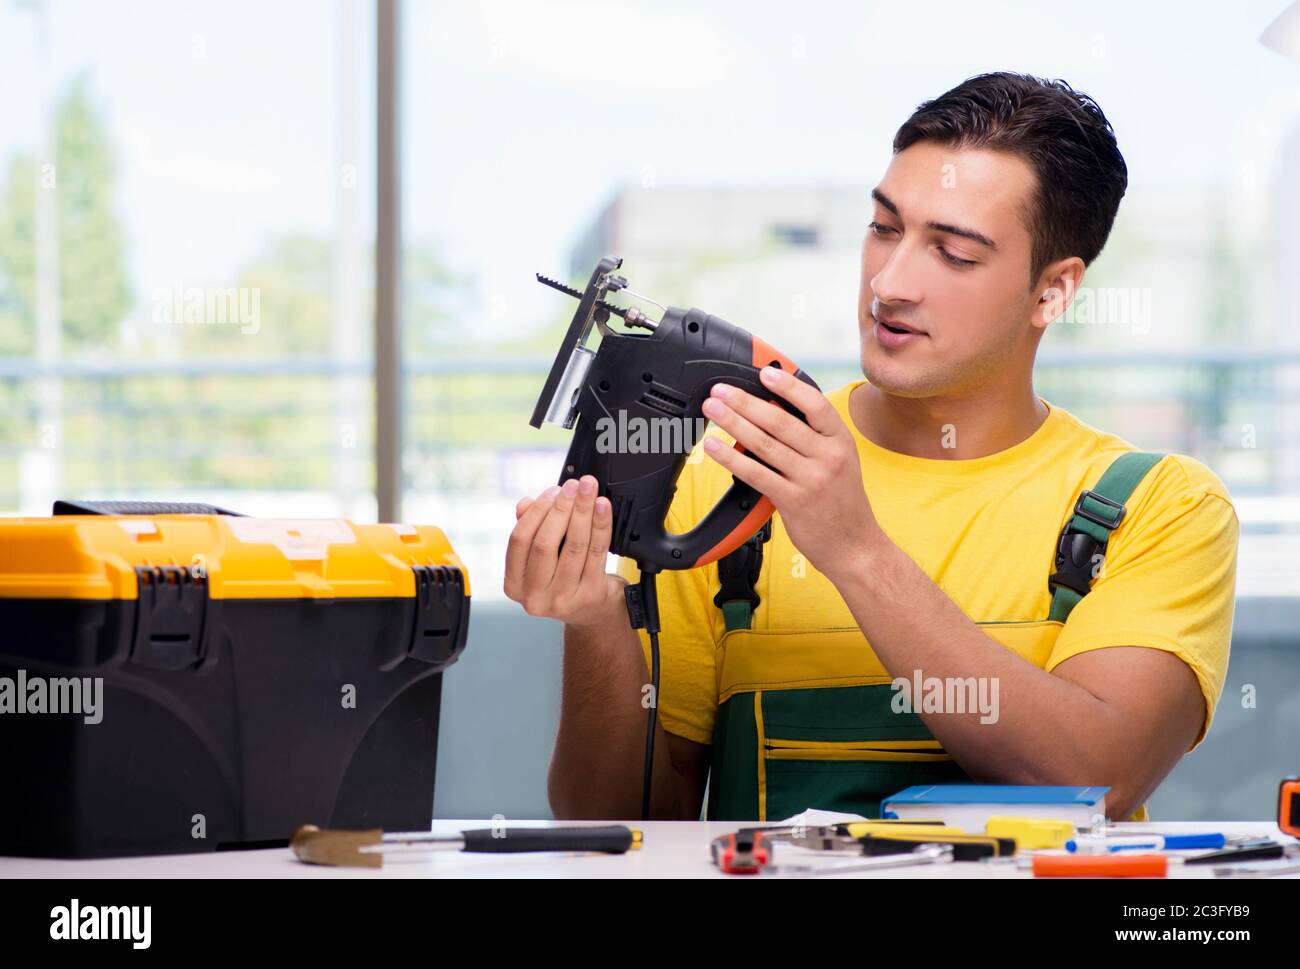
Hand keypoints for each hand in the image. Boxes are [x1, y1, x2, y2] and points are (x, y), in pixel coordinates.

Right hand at [504, 474, 626, 626]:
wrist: (592, 611)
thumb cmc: (563, 578)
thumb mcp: (540, 558)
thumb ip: (530, 530)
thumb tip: (525, 503)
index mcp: (515, 585)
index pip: (519, 541)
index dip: (536, 512)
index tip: (552, 491)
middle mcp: (535, 596)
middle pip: (545, 543)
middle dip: (561, 509)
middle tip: (573, 486)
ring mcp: (564, 598)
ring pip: (574, 545)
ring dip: (582, 511)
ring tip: (589, 490)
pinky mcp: (590, 593)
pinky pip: (597, 551)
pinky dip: (600, 525)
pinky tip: (602, 507)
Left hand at [700, 366, 882, 580]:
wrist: (854, 547)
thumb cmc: (842, 502)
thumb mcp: (840, 461)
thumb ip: (814, 437)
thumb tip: (774, 409)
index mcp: (841, 440)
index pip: (814, 403)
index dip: (788, 386)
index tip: (764, 373)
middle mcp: (828, 456)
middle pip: (781, 421)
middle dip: (746, 401)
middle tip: (721, 390)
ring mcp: (811, 479)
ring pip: (764, 444)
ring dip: (733, 423)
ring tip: (713, 410)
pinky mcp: (793, 501)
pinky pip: (755, 474)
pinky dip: (731, 458)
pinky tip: (715, 447)